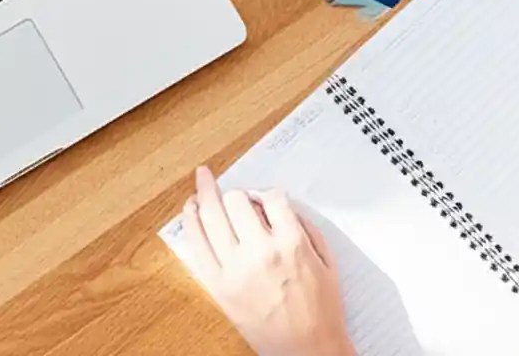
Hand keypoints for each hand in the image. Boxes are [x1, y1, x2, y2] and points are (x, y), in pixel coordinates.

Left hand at [180, 166, 353, 355]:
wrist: (307, 351)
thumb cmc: (321, 310)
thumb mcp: (327, 262)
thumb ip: (306, 227)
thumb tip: (280, 205)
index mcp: (291, 243)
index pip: (272, 197)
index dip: (268, 194)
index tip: (266, 200)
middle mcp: (260, 252)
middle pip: (237, 200)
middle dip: (238, 194)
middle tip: (237, 196)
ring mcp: (235, 269)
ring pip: (211, 215)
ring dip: (205, 192)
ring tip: (203, 180)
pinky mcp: (218, 286)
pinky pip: (197, 245)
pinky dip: (191, 222)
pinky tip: (191, 208)